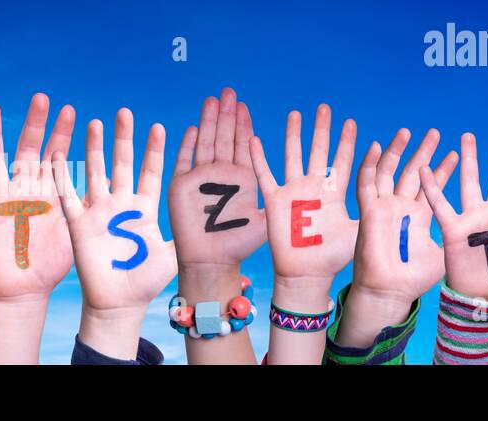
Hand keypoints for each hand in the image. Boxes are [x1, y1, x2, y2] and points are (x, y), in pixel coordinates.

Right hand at [0, 94, 74, 300]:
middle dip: (34, 123)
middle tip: (41, 97)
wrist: (24, 291)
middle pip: (27, 148)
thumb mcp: (75, 232)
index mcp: (47, 190)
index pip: (56, 154)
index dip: (62, 133)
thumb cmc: (52, 263)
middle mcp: (23, 188)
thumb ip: (86, 206)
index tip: (71, 109)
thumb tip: (112, 181)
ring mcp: (0, 199)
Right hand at [50, 109, 175, 358]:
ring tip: (94, 122)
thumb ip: (185, 233)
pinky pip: (68, 197)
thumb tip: (212, 219)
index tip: (158, 127)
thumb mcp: (172, 254)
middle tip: (124, 112)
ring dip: (94, 148)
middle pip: (122, 164)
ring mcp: (99, 212)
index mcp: (144, 208)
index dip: (154, 150)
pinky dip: (62, 177)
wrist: (119, 303)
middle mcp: (121, 205)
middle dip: (123, 138)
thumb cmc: (146, 281)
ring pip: (95, 172)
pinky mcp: (79, 225)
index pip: (150, 172)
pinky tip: (57, 156)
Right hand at [170, 88, 266, 268]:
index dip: (243, 124)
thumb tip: (306, 188)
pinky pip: (184, 160)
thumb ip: (280, 202)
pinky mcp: (181, 186)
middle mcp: (221, 174)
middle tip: (229, 91)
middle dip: (226, 115)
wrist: (212, 261)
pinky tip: (193, 128)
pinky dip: (188, 145)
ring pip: (205, 143)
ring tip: (212, 100)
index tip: (245, 105)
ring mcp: (200, 178)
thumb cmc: (240, 245)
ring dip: (209, 121)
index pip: (243, 144)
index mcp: (242, 178)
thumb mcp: (268, 221)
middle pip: (223, 137)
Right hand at [249, 104, 358, 284]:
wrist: (307, 274)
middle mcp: (313, 188)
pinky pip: (264, 175)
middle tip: (325, 107)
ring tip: (296, 113)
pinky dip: (258, 158)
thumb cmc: (333, 257)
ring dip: (293, 135)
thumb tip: (398, 199)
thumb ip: (372, 210)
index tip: (351, 122)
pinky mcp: (274, 201)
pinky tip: (253, 140)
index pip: (342, 160)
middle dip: (322, 129)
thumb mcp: (359, 229)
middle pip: (318, 151)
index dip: (347, 142)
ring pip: (292, 156)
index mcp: (333, 193)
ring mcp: (293, 192)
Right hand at [351, 128, 457, 303]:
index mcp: (421, 217)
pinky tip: (373, 147)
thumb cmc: (415, 279)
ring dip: (397, 151)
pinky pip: (366, 183)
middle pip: (413, 173)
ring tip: (407, 132)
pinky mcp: (370, 211)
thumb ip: (467, 241)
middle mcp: (402, 208)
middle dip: (424, 152)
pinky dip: (368, 165)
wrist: (389, 292)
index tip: (458, 151)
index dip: (445, 169)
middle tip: (434, 133)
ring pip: (389, 171)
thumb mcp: (448, 254)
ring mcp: (385, 207)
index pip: (434, 186)